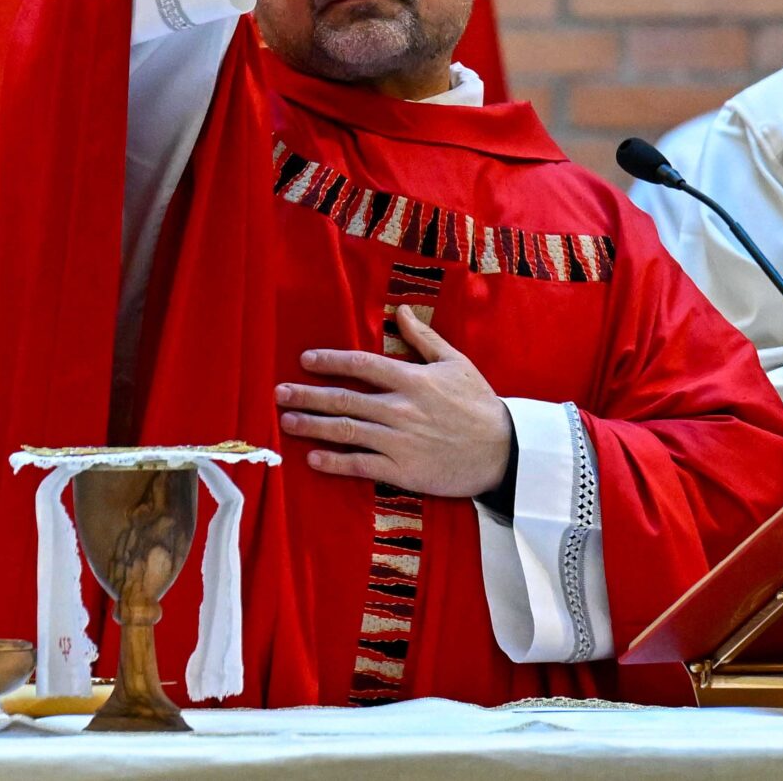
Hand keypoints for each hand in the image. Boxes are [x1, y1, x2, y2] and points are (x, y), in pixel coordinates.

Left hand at [276, 307, 511, 498]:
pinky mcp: (402, 471)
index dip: (330, 361)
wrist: (504, 453)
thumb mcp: (456, 363)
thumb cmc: (480, 405)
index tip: (305, 360)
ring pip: (346, 431)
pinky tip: (313, 459)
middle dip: (307, 395)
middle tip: (278, 393)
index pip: (361, 365)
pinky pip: (360, 465)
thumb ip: (424, 338)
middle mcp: (400, 409)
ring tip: (286, 421)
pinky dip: (334, 462)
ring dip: (312, 426)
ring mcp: (398, 442)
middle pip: (344, 399)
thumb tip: (400, 311)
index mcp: (412, 379)